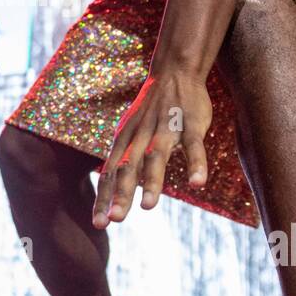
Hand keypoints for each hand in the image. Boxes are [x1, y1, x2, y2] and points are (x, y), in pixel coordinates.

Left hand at [92, 71, 212, 228]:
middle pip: (129, 167)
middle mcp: (142, 136)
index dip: (104, 198)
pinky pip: (194, 146)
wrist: (174, 71)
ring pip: (157, 157)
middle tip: (115, 219)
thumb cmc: (151, 109)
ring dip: (153, 182)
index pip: (111, 172)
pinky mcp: (191, 124)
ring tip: (148, 207)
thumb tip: (109, 189)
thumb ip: (123, 159)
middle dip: (121, 194)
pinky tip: (197, 183)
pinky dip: (196, 163)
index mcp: (126, 140)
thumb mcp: (130, 132)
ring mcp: (167, 130)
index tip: (98, 224)